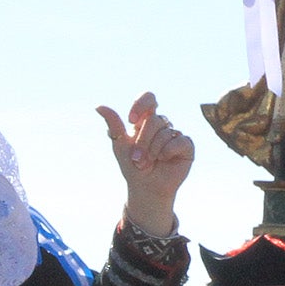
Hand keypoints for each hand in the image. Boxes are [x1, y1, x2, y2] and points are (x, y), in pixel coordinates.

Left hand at [96, 92, 194, 234]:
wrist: (145, 187)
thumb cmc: (132, 165)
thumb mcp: (120, 144)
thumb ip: (114, 124)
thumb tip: (98, 106)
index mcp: (146, 120)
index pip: (149, 98)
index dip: (142, 105)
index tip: (131, 121)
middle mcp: (162, 125)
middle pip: (155, 120)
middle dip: (143, 141)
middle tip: (137, 158)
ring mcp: (175, 134)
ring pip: (166, 132)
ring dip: (153, 151)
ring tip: (148, 163)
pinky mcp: (186, 146)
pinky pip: (179, 141)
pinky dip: (168, 151)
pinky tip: (164, 160)